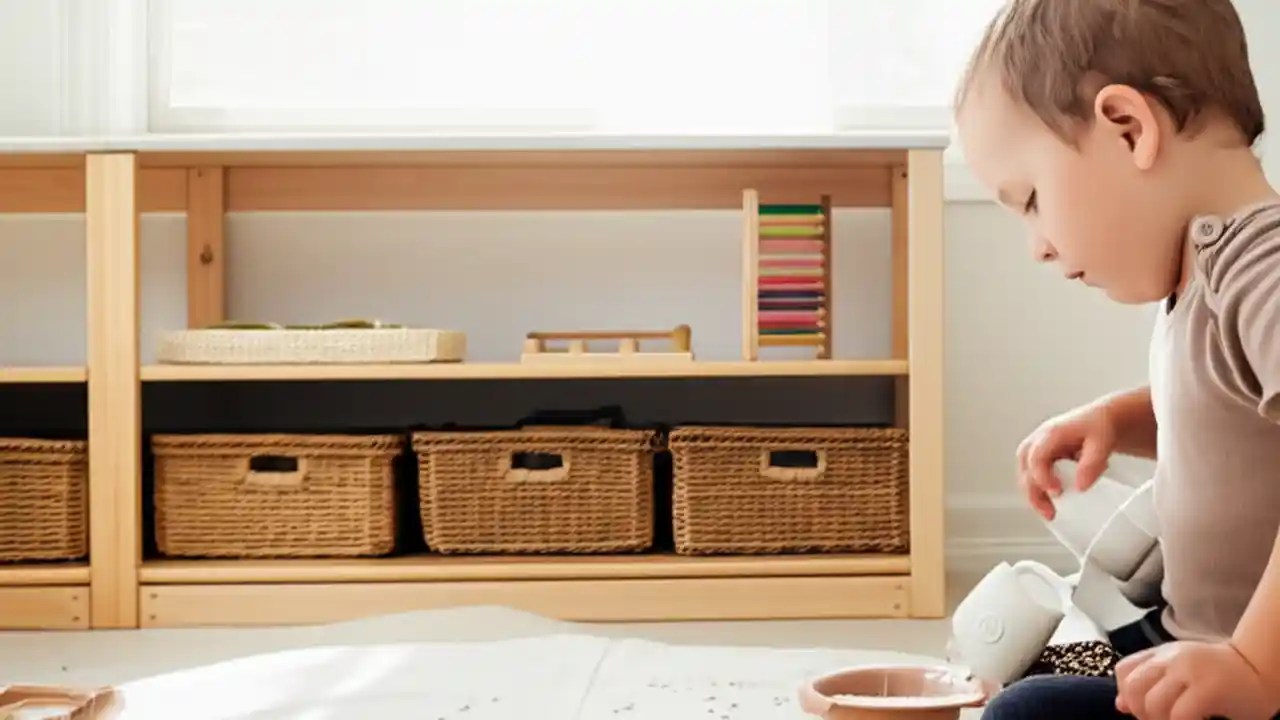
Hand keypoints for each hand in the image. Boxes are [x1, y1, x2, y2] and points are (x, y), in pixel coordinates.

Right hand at [1016, 401, 1115, 519]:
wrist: (1104, 418)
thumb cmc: (1101, 426)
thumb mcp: (1102, 443)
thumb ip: (1091, 463)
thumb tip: (1081, 487)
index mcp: (1050, 434)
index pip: (1036, 457)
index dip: (1042, 477)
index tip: (1056, 493)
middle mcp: (1039, 441)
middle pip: (1025, 468)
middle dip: (1033, 493)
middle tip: (1049, 513)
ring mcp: (1039, 449)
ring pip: (1026, 473)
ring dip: (1034, 494)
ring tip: (1049, 512)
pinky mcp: (1043, 457)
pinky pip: (1034, 475)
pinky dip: (1040, 490)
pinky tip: (1052, 502)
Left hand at [1115, 641, 1279, 719]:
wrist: (1260, 668)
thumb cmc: (1220, 674)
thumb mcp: (1180, 670)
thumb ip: (1150, 682)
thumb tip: (1120, 705)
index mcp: (1162, 653)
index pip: (1123, 671)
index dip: (1125, 694)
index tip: (1141, 708)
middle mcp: (1171, 658)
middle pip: (1133, 688)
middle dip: (1140, 712)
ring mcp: (1189, 672)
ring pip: (1153, 704)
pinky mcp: (1207, 689)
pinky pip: (1179, 715)